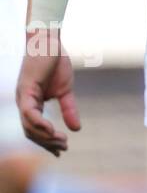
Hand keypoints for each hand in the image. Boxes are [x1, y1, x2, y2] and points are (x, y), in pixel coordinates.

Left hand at [16, 36, 79, 155]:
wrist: (50, 42)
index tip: (61, 150)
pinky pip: (28, 113)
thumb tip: (77, 129)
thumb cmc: (56, 63)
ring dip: (44, 137)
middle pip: (30, 132)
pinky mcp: (25, 90)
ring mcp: (23, 97)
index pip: (35, 130)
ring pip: (28, 126)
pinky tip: (51, 130)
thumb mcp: (65, 90)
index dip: (46, 142)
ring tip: (61, 141)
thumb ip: (68, 109)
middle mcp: (23, 103)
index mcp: (31, 104)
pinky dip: (39, 124)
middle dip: (46, 143)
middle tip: (63, 148)